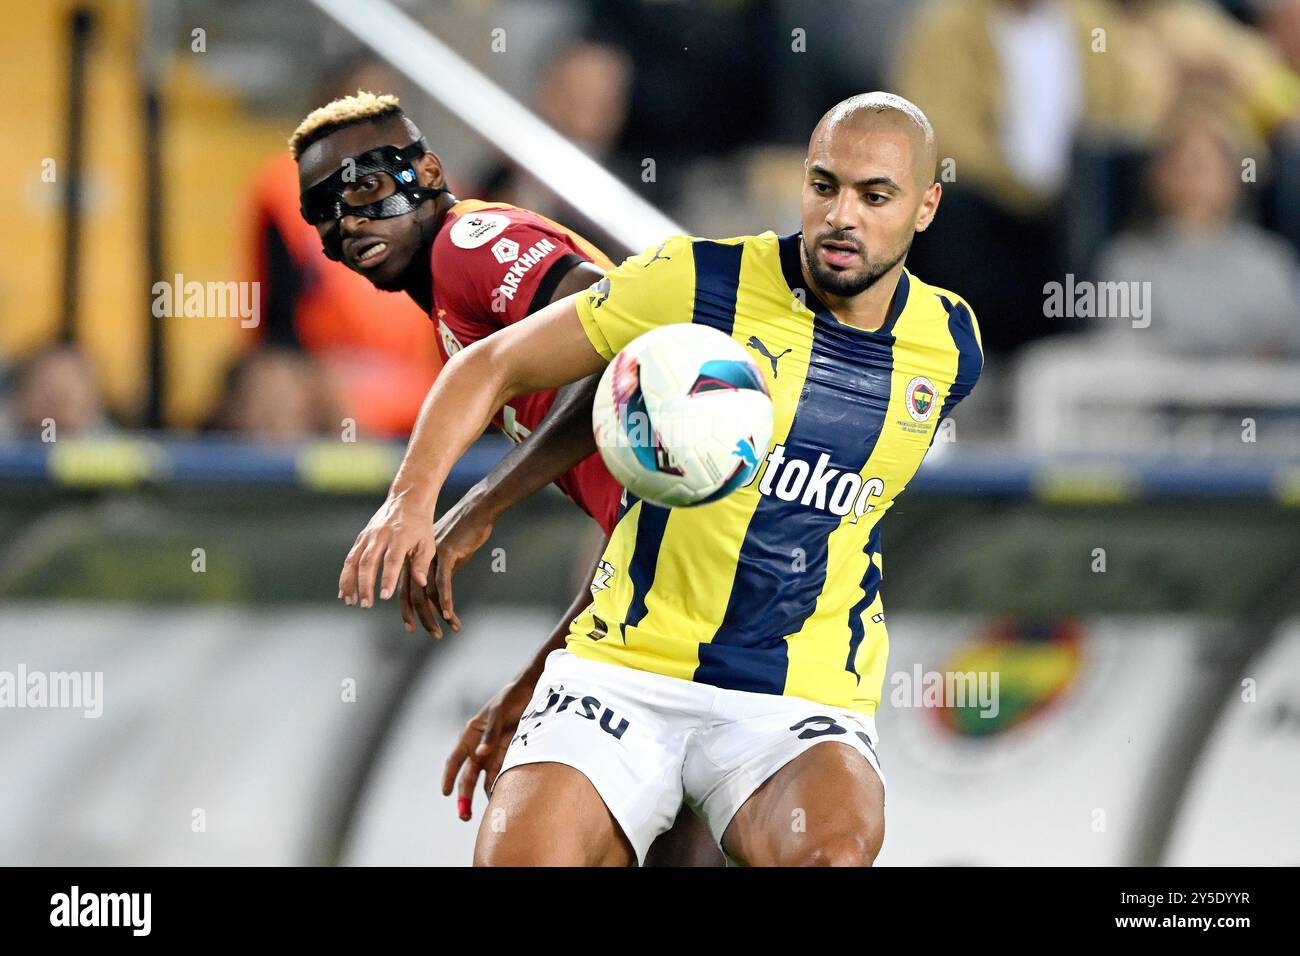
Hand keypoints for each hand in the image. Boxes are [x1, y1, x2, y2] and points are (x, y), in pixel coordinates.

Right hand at [339, 492, 436, 609]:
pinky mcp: (361, 537)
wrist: (407, 499)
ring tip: (350, 601)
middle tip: (365, 605)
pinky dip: (345, 575)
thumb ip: (422, 563)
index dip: (388, 578)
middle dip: (365, 585)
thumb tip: (421, 583)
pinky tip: (344, 591)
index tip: (385, 596)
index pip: (392, 560)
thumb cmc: (420, 525)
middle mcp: (380, 536)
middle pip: (368, 562)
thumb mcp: (428, 542)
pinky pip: (350, 557)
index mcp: (399, 537)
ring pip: (353, 560)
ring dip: (349, 582)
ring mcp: (368, 536)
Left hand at [398, 492, 495, 636]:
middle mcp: (419, 560)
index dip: (407, 610)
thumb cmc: (463, 533)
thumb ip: (438, 572)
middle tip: (431, 635)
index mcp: (416, 561)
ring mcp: (431, 557)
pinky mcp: (446, 554)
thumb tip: (436, 591)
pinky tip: (449, 615)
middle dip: (419, 618)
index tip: (410, 627)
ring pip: (427, 593)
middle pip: (412, 595)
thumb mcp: (448, 556)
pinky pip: (443, 582)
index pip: (405, 590)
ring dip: (434, 616)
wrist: (475, 512)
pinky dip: (445, 601)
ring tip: (442, 631)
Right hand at [442, 675, 535, 819]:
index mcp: (470, 735)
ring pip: (484, 779)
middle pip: (468, 776)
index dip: (448, 776)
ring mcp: (494, 752)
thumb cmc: (511, 698)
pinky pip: (502, 774)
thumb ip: (490, 734)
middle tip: (465, 816)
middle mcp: (479, 747)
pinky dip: (501, 786)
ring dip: (484, 795)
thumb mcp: (499, 713)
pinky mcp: (509, 754)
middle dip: (465, 797)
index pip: (454, 760)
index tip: (445, 793)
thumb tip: (479, 754)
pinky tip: (505, 799)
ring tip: (490, 812)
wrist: (533, 691)